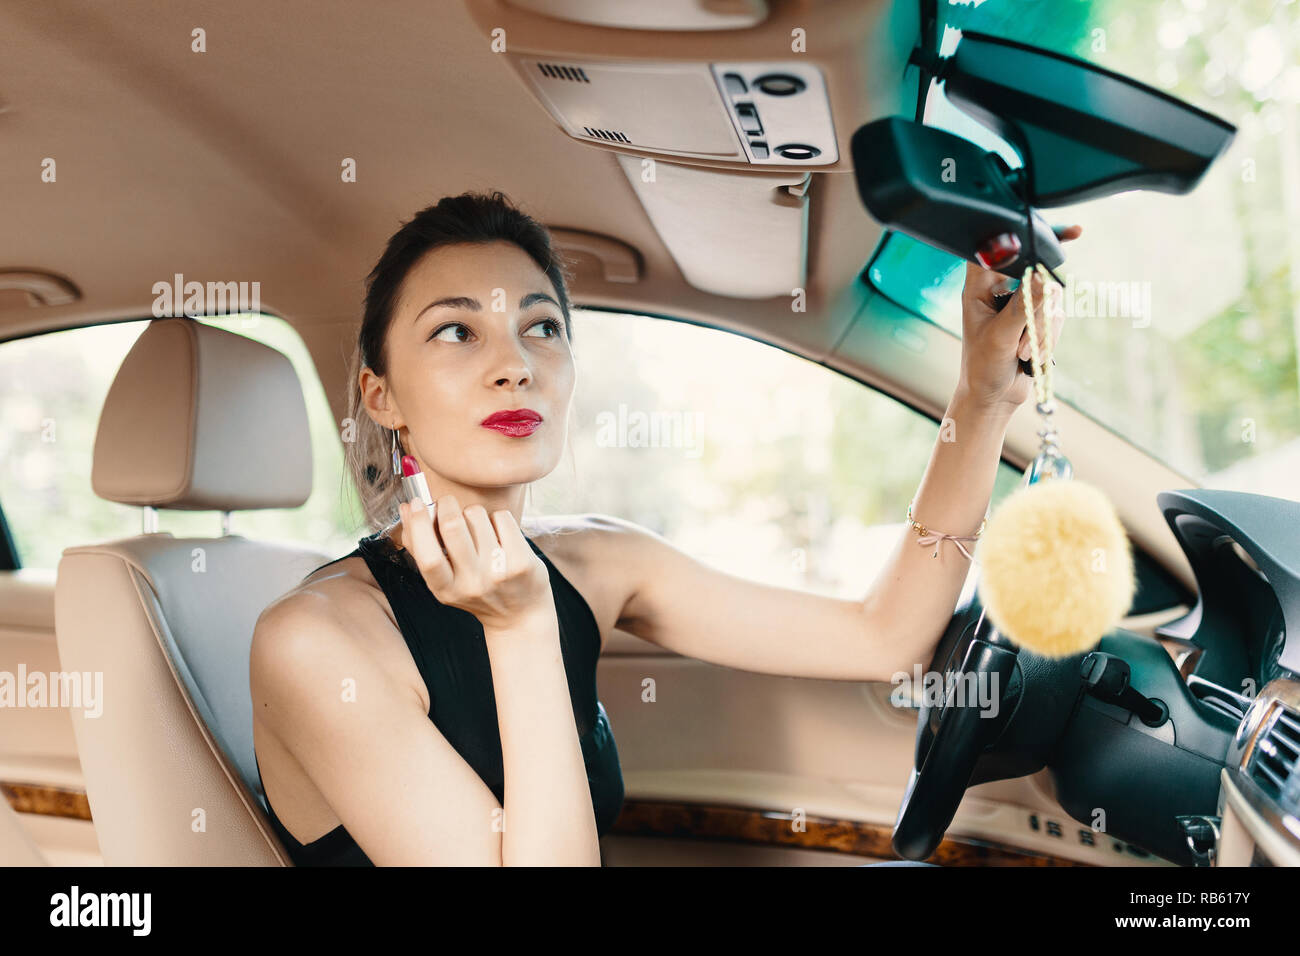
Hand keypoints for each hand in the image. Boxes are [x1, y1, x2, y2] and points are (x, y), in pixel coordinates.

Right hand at [397, 495, 552, 633]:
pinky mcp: (521, 562)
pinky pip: (502, 518)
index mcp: (446, 590)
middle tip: (447, 503)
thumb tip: (405, 508)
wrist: (519, 616)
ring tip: (477, 527)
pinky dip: (497, 518)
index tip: (415, 503)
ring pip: (477, 516)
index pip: (427, 556)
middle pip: (452, 526)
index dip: (418, 525)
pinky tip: (499, 533)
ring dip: (473, 512)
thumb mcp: (445, 580)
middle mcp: (472, 583)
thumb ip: (420, 547)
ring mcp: (498, 573)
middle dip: (446, 505)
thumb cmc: (476, 590)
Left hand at [957, 224, 1081, 414]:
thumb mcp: (1002, 336)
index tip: (1061, 231)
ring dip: (1040, 330)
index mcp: (980, 286)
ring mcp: (1021, 303)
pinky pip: (1056, 318)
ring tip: (1022, 353)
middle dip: (1040, 304)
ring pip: (1051, 298)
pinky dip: (1047, 339)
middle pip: (1037, 271)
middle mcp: (1001, 289)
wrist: (993, 397)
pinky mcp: (1037, 318)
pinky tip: (1031, 357)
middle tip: (1031, 328)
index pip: (1001, 248)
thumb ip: (1024, 306)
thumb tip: (1045, 277)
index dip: (1026, 233)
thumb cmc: (982, 367)